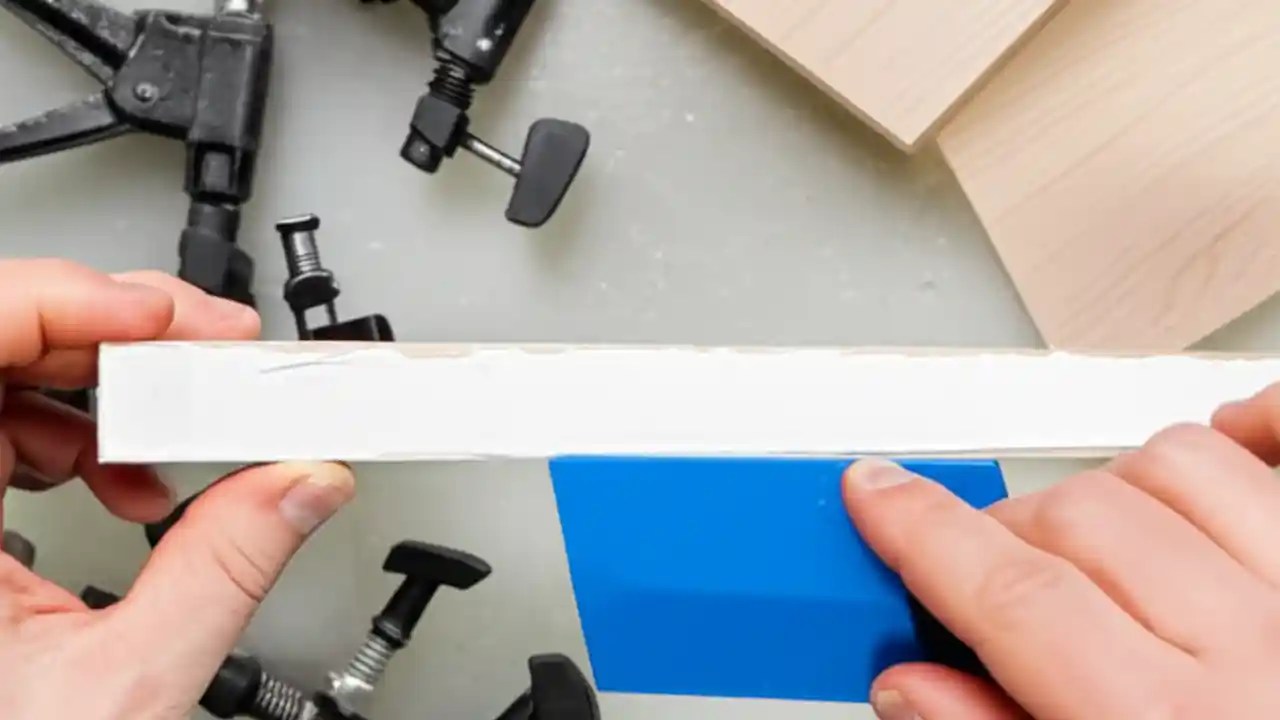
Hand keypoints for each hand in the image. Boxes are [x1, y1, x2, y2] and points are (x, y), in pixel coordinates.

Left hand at [0, 259, 355, 718]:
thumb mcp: (127, 688)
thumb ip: (227, 570)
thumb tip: (306, 482)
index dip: (63, 302)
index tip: (162, 317)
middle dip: (104, 334)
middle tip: (200, 347)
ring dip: (91, 386)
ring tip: (166, 436)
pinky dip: (66, 434)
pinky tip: (119, 477)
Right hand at [844, 387, 1279, 719]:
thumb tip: (910, 684)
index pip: (1014, 595)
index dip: (922, 532)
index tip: (876, 493)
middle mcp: (1262, 656)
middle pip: (1080, 518)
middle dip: (1003, 533)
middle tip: (982, 577)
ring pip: (1178, 465)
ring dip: (1107, 493)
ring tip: (1093, 551)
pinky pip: (1279, 456)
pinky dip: (1238, 437)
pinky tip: (1212, 453)